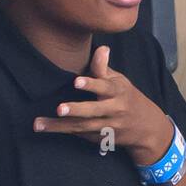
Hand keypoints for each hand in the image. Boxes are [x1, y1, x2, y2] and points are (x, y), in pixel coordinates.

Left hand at [33, 45, 173, 165]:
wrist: (147, 127)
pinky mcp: (101, 137)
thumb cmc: (126, 97)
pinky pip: (81, 134)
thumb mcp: (119, 81)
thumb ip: (103, 68)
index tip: (76, 81)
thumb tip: (101, 48)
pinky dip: (64, 131)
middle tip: (59, 109)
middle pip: (94, 111)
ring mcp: (108, 126)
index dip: (91, 84)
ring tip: (38, 124)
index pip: (105, 87)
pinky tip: (46, 128)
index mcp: (118, 92)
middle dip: (76, 110)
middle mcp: (114, 110)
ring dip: (59, 126)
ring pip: (83, 126)